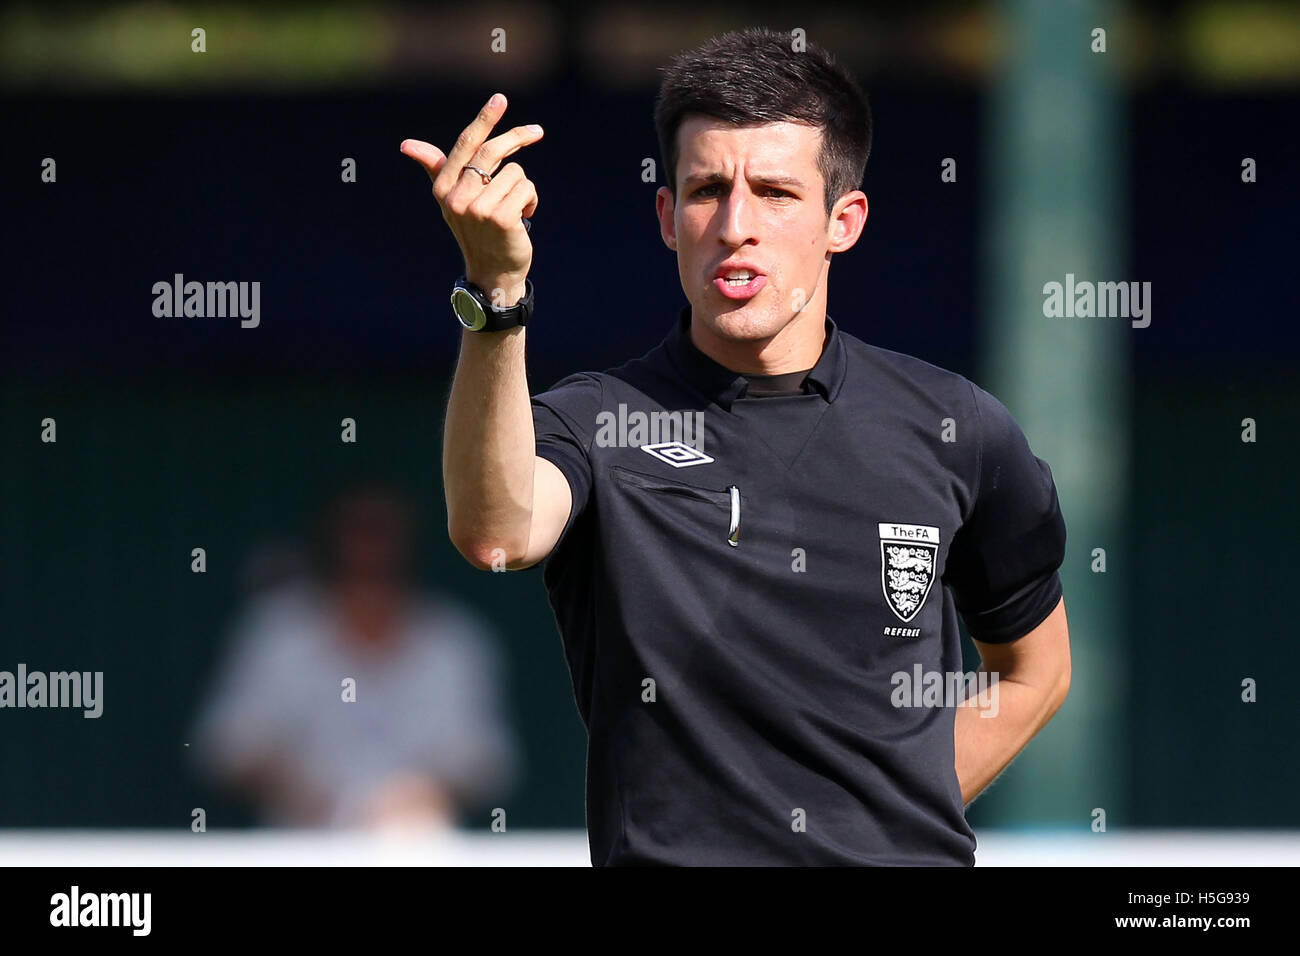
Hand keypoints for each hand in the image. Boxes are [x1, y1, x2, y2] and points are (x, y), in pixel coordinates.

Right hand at [401, 93, 542, 303]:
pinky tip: (522, 218)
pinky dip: (530, 200)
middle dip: (517, 137)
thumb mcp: (452, 200)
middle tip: (537, 132)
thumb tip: (406, 145)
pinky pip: (526, 187)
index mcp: (443, 188)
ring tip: (515, 208)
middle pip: (492, 152)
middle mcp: (456, 197)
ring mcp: (479, 208)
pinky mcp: (501, 217)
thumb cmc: (476, 231)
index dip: (484, 120)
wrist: (493, 272)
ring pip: (515, 171)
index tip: (500, 98)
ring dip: (522, 188)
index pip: (465, 145)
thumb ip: (435, 168)